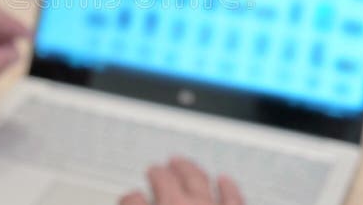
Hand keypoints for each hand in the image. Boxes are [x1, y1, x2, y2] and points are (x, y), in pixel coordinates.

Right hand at [120, 158, 243, 204]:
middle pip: (164, 181)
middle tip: (154, 170)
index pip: (132, 200)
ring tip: (181, 162)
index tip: (129, 199)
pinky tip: (225, 180)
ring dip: (188, 169)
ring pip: (197, 180)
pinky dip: (228, 187)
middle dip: (158, 173)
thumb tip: (129, 203)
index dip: (129, 199)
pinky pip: (232, 198)